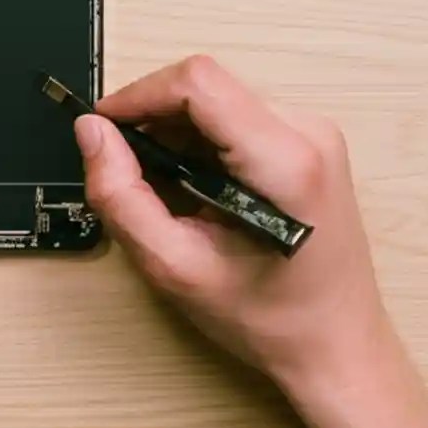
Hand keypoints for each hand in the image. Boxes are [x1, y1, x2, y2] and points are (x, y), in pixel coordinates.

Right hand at [75, 55, 427, 427]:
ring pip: (218, 98)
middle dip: (153, 117)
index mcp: (284, 162)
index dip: (138, 95)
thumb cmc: (268, 318)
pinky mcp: (309, 142)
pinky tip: (192, 186)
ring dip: (175, 130)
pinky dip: (200, 140)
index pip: (198, 83)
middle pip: (206, 86)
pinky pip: (238, 115)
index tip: (102, 127)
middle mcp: (307, 132)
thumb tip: (91, 132)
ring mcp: (314, 133)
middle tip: (124, 167)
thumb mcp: (176, 267)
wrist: (336, 344)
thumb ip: (122, 196)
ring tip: (160, 186)